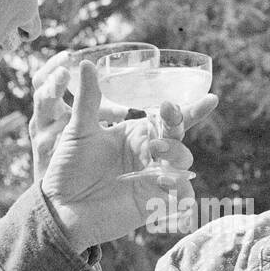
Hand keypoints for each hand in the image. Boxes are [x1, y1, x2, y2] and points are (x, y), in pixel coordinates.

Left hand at [40, 61, 217, 252]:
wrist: (59, 208)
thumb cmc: (68, 168)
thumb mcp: (78, 130)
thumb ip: (88, 98)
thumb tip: (85, 62)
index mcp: (136, 134)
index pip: (168, 119)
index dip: (191, 110)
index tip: (210, 99)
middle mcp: (149, 155)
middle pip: (178, 137)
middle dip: (177, 126)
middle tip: (167, 116)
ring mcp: (153, 179)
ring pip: (182, 162)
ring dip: (176, 152)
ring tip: (154, 150)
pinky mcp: (153, 203)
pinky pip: (179, 195)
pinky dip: (180, 188)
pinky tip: (163, 180)